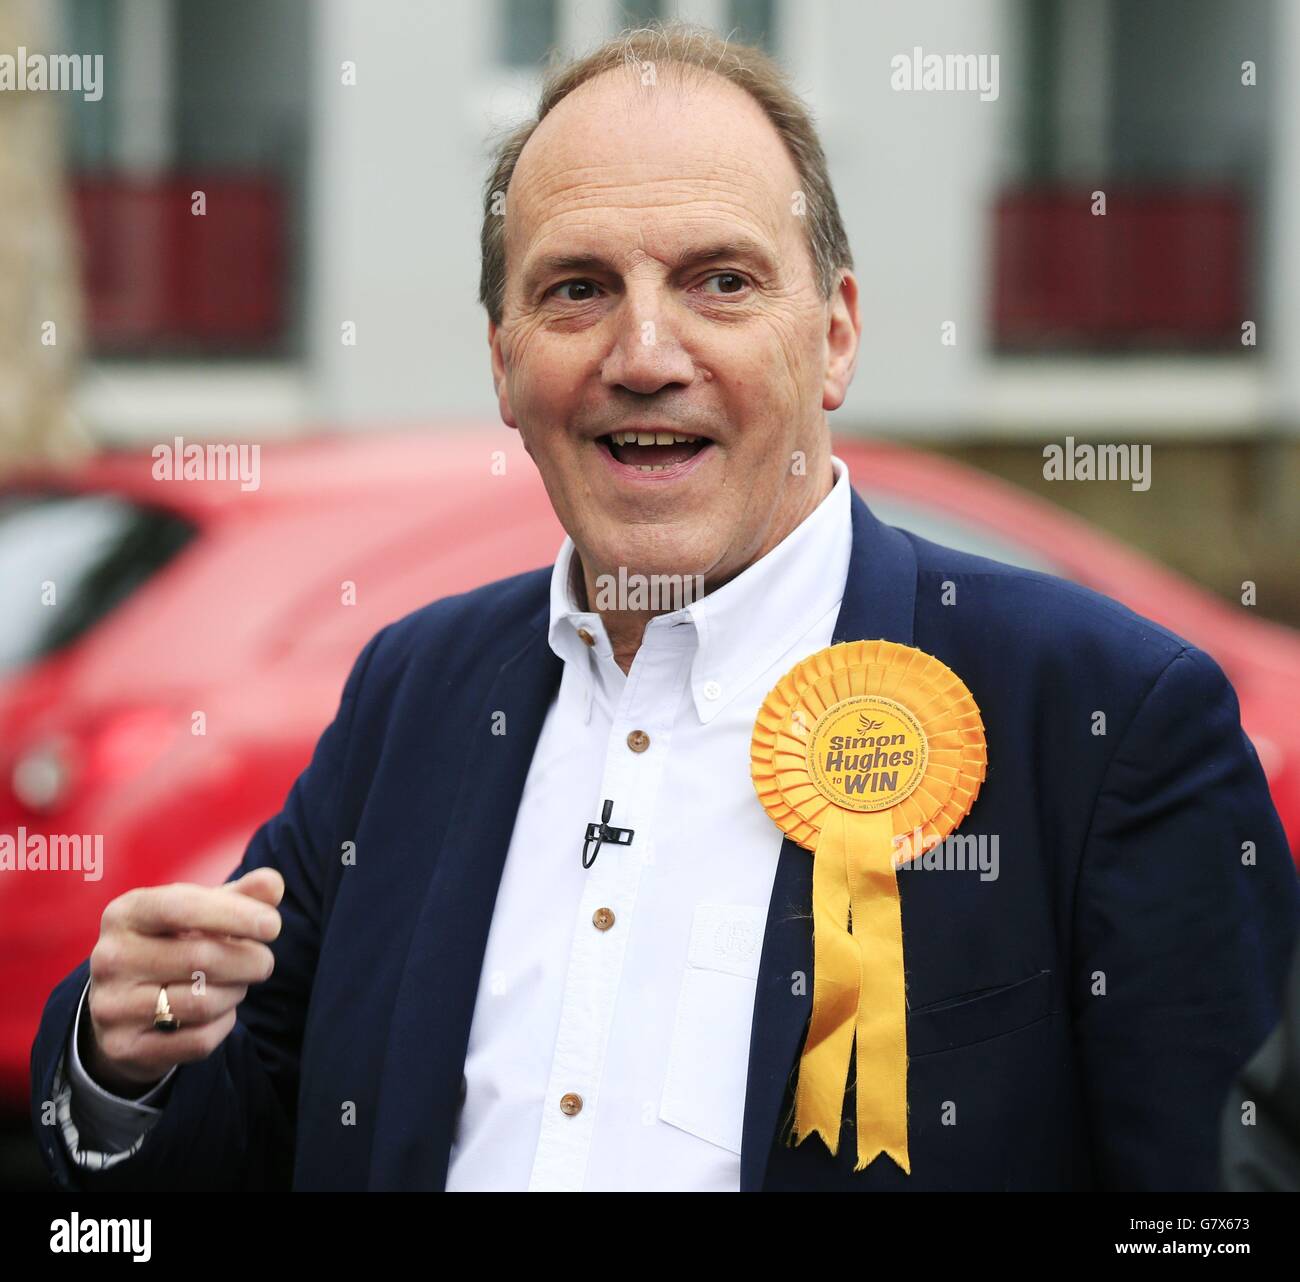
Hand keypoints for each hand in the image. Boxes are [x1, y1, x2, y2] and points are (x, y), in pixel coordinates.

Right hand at [81, 868, 283, 1094]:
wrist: (124, 1007)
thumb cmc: (174, 943)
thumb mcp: (200, 913)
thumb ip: (240, 895)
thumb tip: (273, 883)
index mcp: (126, 913)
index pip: (182, 907)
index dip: (234, 915)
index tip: (273, 925)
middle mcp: (110, 958)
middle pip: (202, 958)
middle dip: (250, 960)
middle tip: (263, 961)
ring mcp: (111, 1006)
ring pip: (203, 1003)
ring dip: (236, 992)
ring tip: (237, 983)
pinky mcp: (123, 1047)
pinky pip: (198, 1040)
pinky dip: (223, 1024)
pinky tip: (219, 1012)